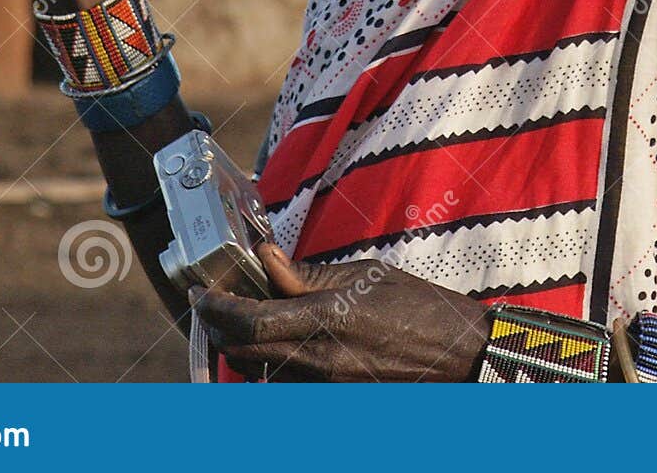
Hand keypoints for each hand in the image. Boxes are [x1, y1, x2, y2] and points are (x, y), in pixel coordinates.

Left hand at [190, 244, 490, 381]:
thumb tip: (265, 258)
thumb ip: (308, 273)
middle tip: (213, 306)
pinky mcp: (331, 399)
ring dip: (239, 348)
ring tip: (239, 321)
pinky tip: (273, 344)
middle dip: (219, 329)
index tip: (202, 294)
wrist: (454, 353)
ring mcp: (324, 385)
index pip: (250, 321)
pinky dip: (266, 365)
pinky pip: (282, 385)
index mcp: (327, 319)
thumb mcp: (363, 274)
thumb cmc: (416, 306)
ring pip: (257, 373)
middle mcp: (319, 359)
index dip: (217, 309)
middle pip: (243, 352)